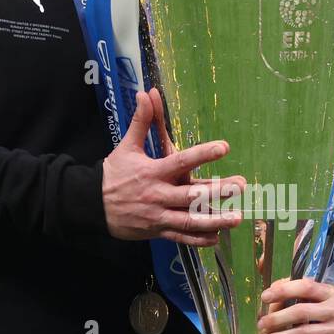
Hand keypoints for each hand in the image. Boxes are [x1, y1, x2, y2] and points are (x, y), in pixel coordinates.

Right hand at [103, 89, 245, 245]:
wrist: (92, 205)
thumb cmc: (113, 174)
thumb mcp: (127, 146)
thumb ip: (141, 121)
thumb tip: (146, 93)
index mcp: (153, 172)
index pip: (181, 161)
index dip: (203, 155)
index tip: (224, 148)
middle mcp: (158, 195)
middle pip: (192, 194)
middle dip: (218, 191)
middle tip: (241, 186)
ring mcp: (158, 215)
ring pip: (190, 220)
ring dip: (215, 221)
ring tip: (237, 218)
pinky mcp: (157, 231)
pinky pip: (181, 237)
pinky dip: (199, 239)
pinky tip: (217, 237)